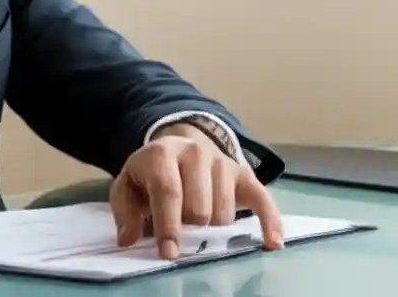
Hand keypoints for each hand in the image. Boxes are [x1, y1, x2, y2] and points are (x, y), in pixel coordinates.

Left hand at [109, 123, 283, 259]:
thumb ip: (125, 211)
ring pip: (224, 213)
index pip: (169, 192)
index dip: (169, 226)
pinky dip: (269, 223)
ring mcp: (223, 162)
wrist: (181, 145)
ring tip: (198, 221)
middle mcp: (196, 153)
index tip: (169, 253)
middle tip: (181, 230)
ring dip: (211, 228)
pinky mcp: (243, 174)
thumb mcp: (128, 186)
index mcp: (163, 154)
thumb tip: (129, 239)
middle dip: (189, 228)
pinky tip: (272, 244)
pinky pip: (263, 200)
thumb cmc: (152, 174)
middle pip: (200, 208)